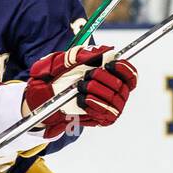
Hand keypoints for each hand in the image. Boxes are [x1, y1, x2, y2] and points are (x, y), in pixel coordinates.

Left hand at [23, 45, 138, 135]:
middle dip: (103, 79)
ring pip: (114, 100)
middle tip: (86, 77)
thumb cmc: (53, 78)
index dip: (123, 68)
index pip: (130, 74)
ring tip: (80, 88)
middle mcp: (114, 92)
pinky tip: (82, 100)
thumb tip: (96, 53)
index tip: (108, 64)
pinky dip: (94, 106)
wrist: (42, 100)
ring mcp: (110, 107)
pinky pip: (106, 114)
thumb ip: (76, 55)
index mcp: (110, 75)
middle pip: (122, 86)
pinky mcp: (102, 119)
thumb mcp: (59, 62)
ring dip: (96, 91)